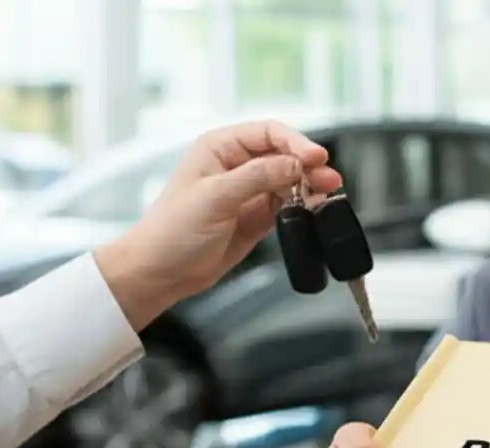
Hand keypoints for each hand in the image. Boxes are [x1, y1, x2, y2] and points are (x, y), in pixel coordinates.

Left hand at [94, 119, 343, 329]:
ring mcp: (248, 191)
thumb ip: (257, 177)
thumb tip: (294, 164)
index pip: (268, 133)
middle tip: (328, 179)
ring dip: (309, 185)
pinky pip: (288, 203)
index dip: (296, 142)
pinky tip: (313, 209)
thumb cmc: (172, 231)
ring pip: (290, 179)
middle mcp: (236, 165)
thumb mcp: (215, 197)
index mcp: (220, 148)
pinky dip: (303, 205)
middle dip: (307, 165)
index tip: (315, 158)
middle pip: (284, 154)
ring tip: (326, 194)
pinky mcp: (256, 215)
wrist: (161, 272)